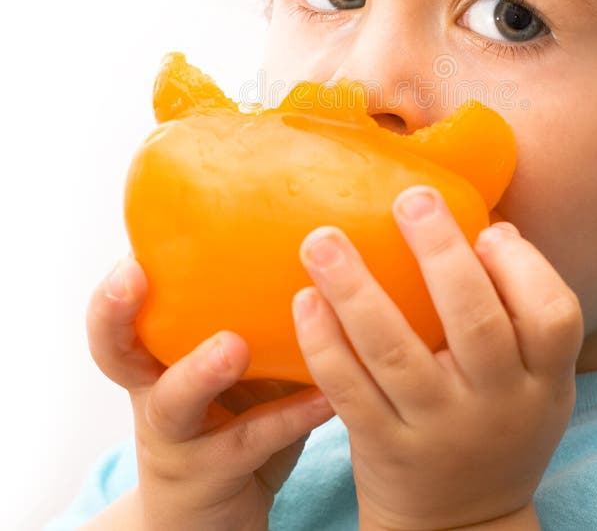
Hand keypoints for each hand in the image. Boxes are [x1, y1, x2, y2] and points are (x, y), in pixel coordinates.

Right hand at [87, 255, 333, 530]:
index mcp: (152, 360)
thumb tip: (312, 248)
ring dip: (201, 370)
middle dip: (120, 316)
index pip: (114, 320)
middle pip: (119, 355)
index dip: (112, 294)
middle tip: (137, 279)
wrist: (211, 518)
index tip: (129, 260)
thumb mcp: (221, 368)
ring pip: (175, 405)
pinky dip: (292, 415)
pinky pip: (253, 441)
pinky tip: (327, 396)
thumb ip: (245, 319)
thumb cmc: (227, 420)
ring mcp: (178, 441)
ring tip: (234, 346)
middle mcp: (153, 396)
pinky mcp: (214, 476)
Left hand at [293, 186, 582, 530]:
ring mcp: (437, 429)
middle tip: (410, 199)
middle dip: (441, 254)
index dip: (522, 266)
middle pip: (475, 322)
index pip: (555, 315)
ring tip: (323, 239)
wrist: (461, 527)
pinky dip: (324, 344)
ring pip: (395, 352)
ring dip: (356, 290)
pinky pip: (349, 391)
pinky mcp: (383, 448)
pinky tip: (305, 300)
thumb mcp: (535, 380)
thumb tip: (488, 228)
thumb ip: (521, 311)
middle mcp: (496, 405)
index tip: (486, 230)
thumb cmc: (498, 425)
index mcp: (543, 381)